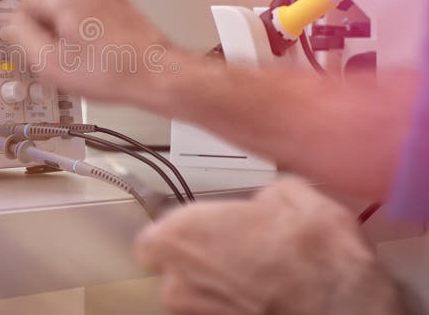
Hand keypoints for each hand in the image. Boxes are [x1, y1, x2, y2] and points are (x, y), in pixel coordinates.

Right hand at [5, 0, 182, 106]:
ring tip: (76, 55)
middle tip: (53, 54)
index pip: (22, 1)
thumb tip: (10, 26)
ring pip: (67, 5)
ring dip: (64, 27)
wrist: (155, 73)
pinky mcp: (118, 1)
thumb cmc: (112, 71)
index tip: (27, 45)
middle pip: (45, 0)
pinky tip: (92, 50)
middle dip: (44, 26)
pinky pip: (88, 9)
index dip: (20, 29)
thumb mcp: (50, 64)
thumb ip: (20, 38)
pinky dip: (84, 26)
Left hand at [134, 178, 400, 314]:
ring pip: (197, 299)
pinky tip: (268, 300)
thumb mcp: (294, 195)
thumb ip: (261, 197)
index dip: (176, 238)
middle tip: (240, 256)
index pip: (152, 241)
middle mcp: (176, 282)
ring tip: (259, 281)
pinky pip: (217, 314)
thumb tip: (263, 203)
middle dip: (201, 264)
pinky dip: (236, 308)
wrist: (346, 312)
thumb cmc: (313, 247)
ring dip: (219, 289)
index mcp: (180, 236)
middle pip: (175, 272)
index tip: (201, 236)